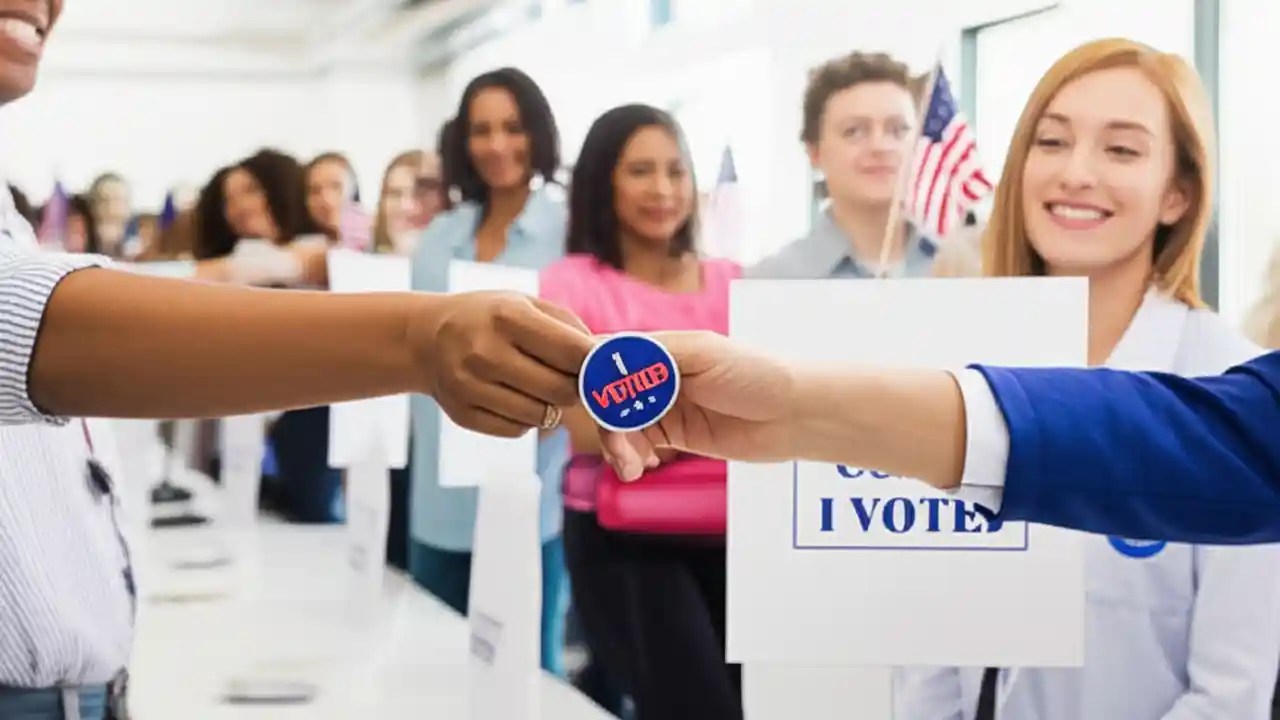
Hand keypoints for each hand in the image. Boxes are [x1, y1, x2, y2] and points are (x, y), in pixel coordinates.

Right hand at [417, 291, 591, 436]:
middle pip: (560, 390)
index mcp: (507, 317)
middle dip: (577, 389)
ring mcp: (470, 386)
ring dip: (552, 406)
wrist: (425, 339)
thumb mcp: (525, 304)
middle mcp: (485, 352)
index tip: (606, 367)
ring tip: (542, 386)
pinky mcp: (463, 414)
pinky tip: (516, 397)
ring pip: (541, 416)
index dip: (595, 363)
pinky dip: (527, 419)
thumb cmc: (489, 318)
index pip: (570, 351)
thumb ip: (568, 328)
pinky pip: (518, 430)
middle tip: (576, 380)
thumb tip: (608, 357)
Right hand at [599, 331, 795, 479]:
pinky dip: (632, 457)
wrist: (794, 416)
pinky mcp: (678, 435)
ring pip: (622, 425)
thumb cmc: (756, 374)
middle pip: (610, 397)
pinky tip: (641, 468)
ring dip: (618, 446)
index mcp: (663, 348)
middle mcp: (660, 376)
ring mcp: (668, 407)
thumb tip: (603, 354)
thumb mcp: (703, 355)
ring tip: (632, 466)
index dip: (593, 379)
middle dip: (607, 424)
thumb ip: (654, 356)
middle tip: (619, 449)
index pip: (611, 358)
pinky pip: (640, 445)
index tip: (589, 403)